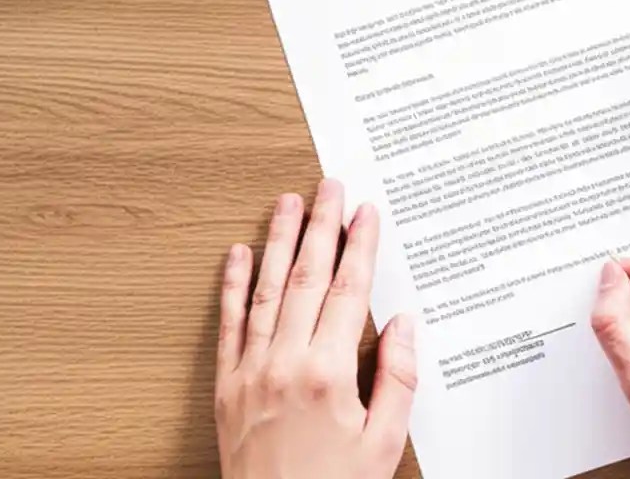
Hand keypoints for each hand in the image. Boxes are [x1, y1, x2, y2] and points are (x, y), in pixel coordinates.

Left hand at [215, 179, 416, 478]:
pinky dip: (231, 286)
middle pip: (306, 278)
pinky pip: (229, 325)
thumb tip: (402, 323)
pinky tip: (236, 255)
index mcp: (329, 374)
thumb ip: (396, 378)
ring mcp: (251, 372)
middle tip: (327, 187)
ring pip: (266, 291)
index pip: (348, 292)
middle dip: (319, 227)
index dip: (359, 247)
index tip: (365, 213)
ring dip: (277, 242)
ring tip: (286, 203)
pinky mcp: (227, 388)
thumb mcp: (384, 443)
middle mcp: (285, 364)